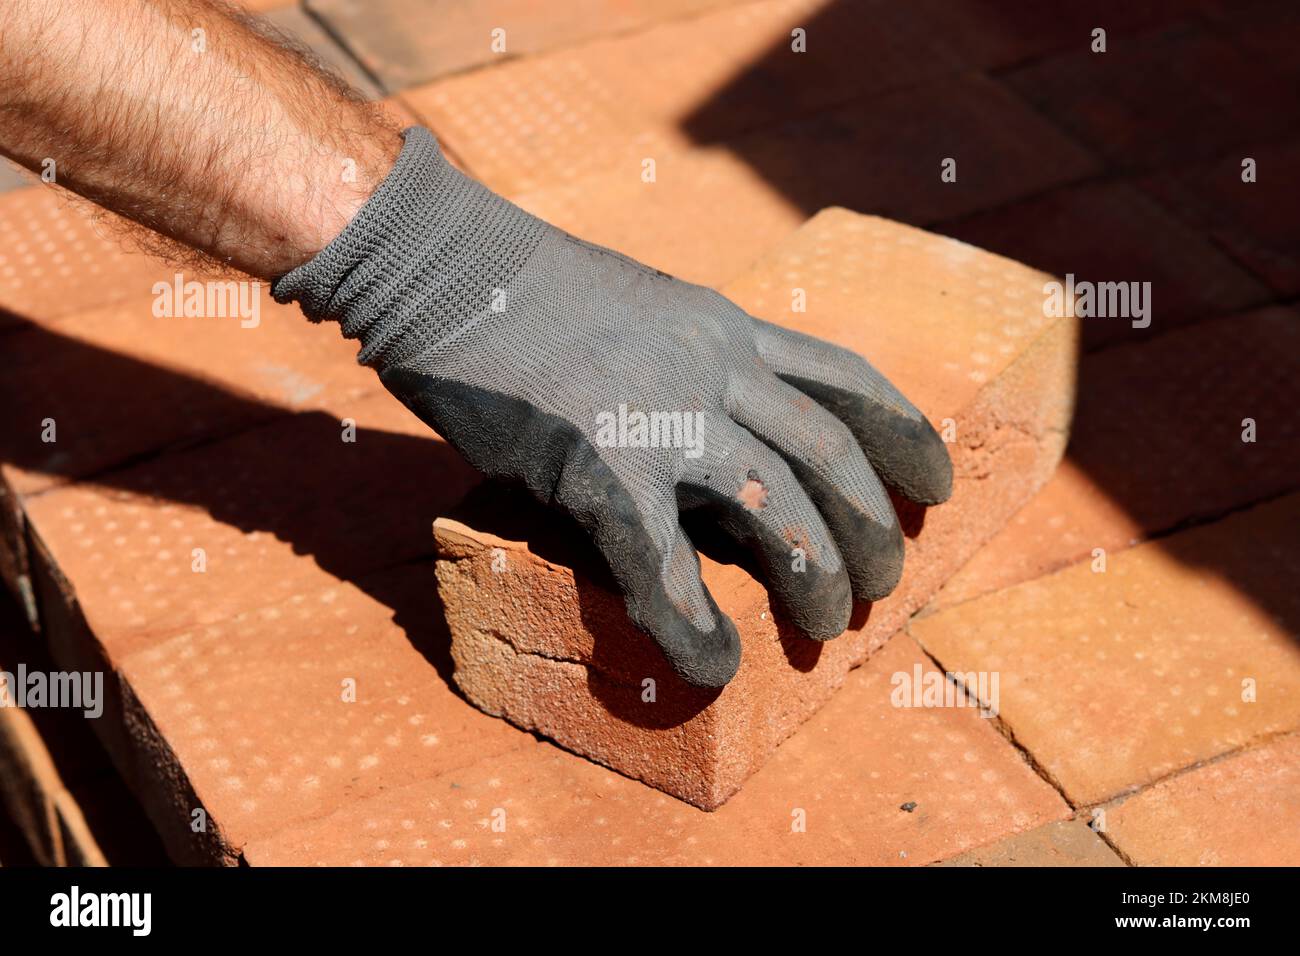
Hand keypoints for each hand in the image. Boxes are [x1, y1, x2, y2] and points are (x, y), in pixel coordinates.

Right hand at [275, 128, 951, 687]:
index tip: (938, 485)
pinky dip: (695, 627)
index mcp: (724, 327)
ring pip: (774, 507)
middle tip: (883, 586)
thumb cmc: (527, 292)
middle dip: (872, 529)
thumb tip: (721, 443)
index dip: (907, 436)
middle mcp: (711, 366)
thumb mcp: (642, 311)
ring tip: (826, 628)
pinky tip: (715, 666)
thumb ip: (693, 366)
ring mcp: (659, 414)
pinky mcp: (599, 465)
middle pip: (829, 454)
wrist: (440, 268)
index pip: (845, 378)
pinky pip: (664, 567)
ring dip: (814, 576)